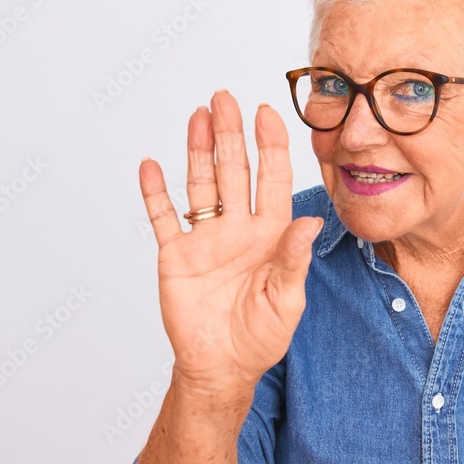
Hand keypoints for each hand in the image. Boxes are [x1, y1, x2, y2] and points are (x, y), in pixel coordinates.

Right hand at [138, 90, 321, 394]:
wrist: (221, 367)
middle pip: (233, 170)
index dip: (270, 145)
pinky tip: (152, 165)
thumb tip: (310, 220)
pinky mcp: (175, 256)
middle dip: (230, 134)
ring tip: (198, 116)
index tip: (266, 112)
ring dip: (198, 150)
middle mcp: (238, 228)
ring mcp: (205, 239)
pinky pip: (163, 218)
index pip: (272, 179)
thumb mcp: (287, 300)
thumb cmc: (260, 336)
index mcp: (270, 234)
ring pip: (200, 184)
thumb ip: (294, 260)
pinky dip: (155, 193)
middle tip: (225, 96)